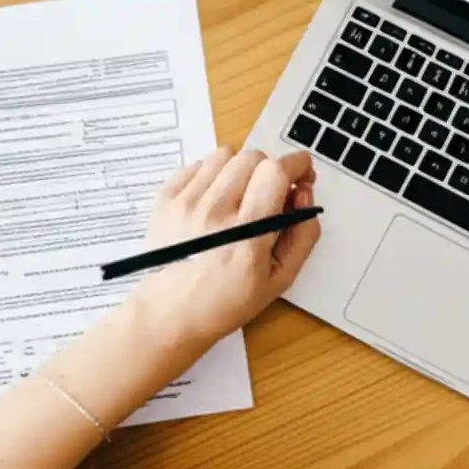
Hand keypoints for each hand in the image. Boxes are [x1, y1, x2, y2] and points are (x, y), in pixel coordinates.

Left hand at [131, 147, 320, 345]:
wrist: (171, 312)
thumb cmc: (225, 300)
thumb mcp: (280, 279)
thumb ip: (302, 234)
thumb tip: (303, 194)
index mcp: (245, 235)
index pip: (275, 172)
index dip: (296, 164)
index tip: (302, 171)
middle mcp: (213, 213)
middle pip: (253, 157)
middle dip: (270, 170)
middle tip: (270, 192)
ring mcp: (185, 203)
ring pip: (225, 155)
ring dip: (240, 169)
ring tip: (240, 195)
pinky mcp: (165, 199)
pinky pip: (198, 164)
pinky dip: (212, 175)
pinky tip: (214, 199)